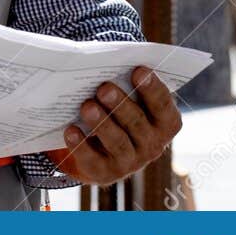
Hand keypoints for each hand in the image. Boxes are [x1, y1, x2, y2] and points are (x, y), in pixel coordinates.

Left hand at [45, 66, 181, 185]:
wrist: (104, 151)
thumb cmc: (120, 112)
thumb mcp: (130, 99)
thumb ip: (127, 83)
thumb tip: (107, 60)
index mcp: (164, 124)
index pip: (163, 106)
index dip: (152, 88)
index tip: (138, 70)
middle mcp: (152, 146)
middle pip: (137, 123)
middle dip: (120, 104)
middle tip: (104, 87)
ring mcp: (129, 162)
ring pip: (117, 142)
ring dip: (102, 123)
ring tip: (86, 105)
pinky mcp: (104, 173)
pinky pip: (93, 159)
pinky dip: (81, 145)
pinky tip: (70, 130)